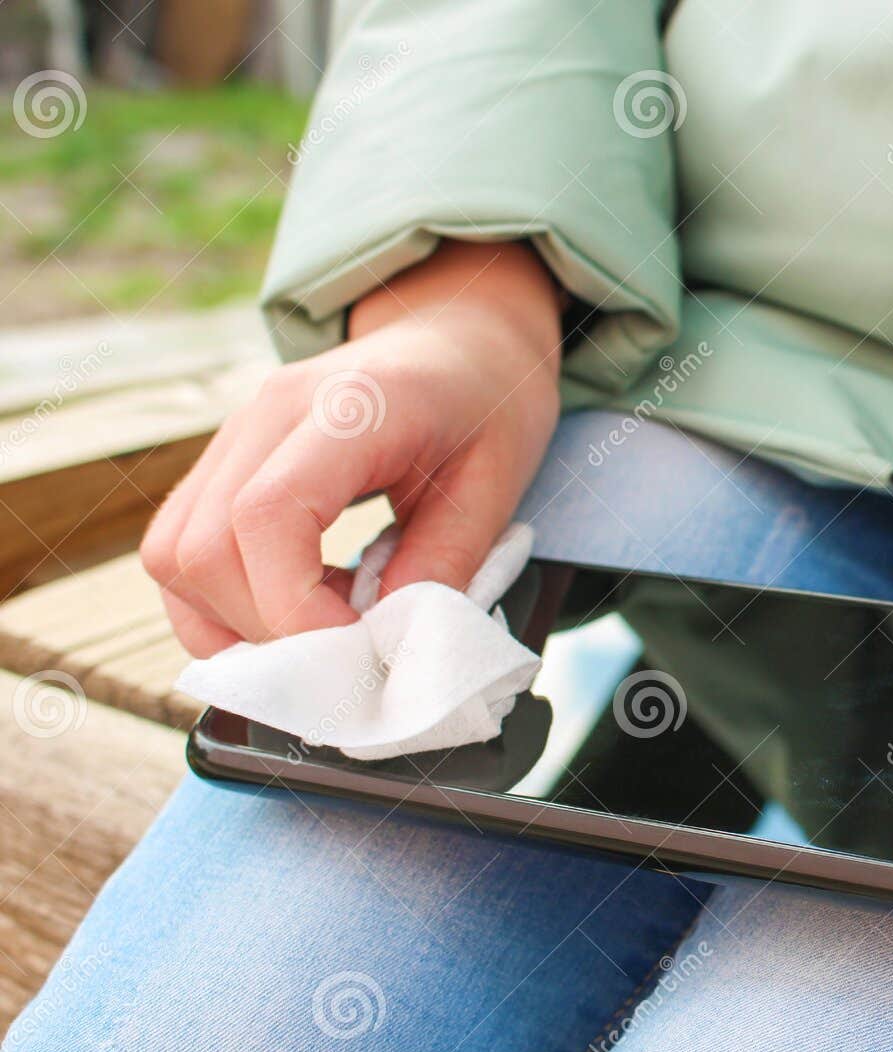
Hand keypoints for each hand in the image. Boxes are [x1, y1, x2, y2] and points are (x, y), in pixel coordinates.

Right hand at [142, 240, 563, 656]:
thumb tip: (389, 640)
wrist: (457, 338)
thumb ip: (447, 561)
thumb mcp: (498, 484)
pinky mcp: (222, 463)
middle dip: (266, 627)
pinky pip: (179, 549)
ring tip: (325, 625)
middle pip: (201, 547)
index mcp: (349, 409)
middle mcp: (267, 414)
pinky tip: (297, 604)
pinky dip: (222, 601)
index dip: (294, 605)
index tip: (355, 646)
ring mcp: (234, 435)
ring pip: (172, 555)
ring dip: (235, 620)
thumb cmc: (485, 403)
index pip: (267, 514)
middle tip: (346, 650)